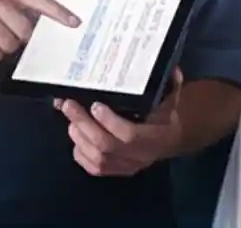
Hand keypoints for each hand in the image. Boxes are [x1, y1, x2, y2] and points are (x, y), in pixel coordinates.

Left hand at [56, 68, 183, 176]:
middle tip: (69, 105)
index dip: (110, 122)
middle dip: (84, 125)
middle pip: (106, 146)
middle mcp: (141, 155)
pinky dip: (80, 153)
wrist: (170, 138)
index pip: (129, 135)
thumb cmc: (165, 114)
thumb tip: (171, 69)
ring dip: (79, 137)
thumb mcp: (171, 98)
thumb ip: (170, 84)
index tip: (95, 105)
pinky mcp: (117, 171)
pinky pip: (95, 169)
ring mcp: (128, 166)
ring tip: (70, 117)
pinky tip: (76, 135)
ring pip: (98, 159)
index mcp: (155, 137)